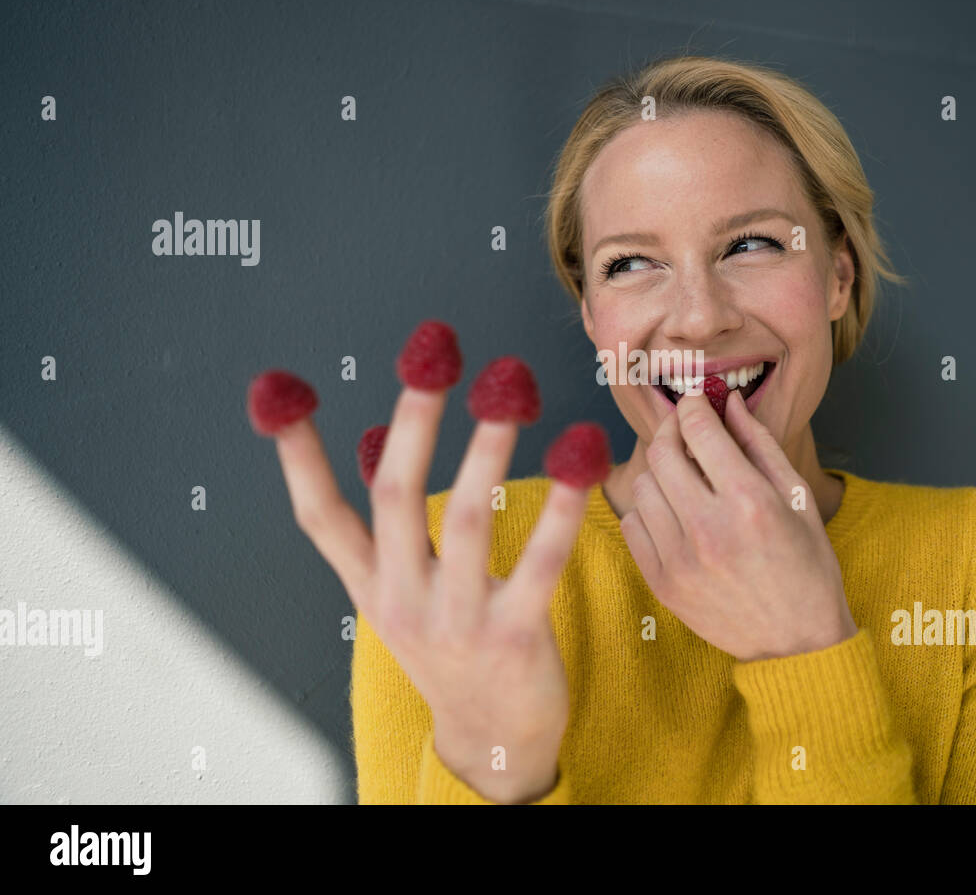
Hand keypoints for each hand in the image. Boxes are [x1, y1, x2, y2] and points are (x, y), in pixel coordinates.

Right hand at [264, 370, 584, 803]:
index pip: (318, 515)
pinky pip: (539, 562)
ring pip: (468, 519)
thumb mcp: (401, 591)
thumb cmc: (450, 651)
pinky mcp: (515, 638)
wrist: (493, 741)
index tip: (277, 389)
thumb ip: (386, 524)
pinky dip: (559, 508)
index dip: (296, 454)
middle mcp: (403, 600)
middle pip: (396, 497)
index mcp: (370, 585)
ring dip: (488, 445)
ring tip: (510, 384)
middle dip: (415, 418)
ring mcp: (457, 621)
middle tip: (434, 351)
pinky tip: (579, 458)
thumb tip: (374, 440)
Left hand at [619, 385, 856, 662]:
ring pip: (642, 487)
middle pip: (662, 454)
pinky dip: (648, 510)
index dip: (694, 406)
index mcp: (749, 503)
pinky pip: (632, 526)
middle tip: (684, 429)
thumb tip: (729, 403)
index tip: (697, 402)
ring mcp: (680, 560)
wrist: (796, 644)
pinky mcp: (662, 584)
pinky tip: (674, 513)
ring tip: (684, 476)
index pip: (699, 431)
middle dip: (671, 430)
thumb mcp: (798, 501)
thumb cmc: (807, 568)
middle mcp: (709, 529)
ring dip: (660, 471)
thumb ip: (760, 445)